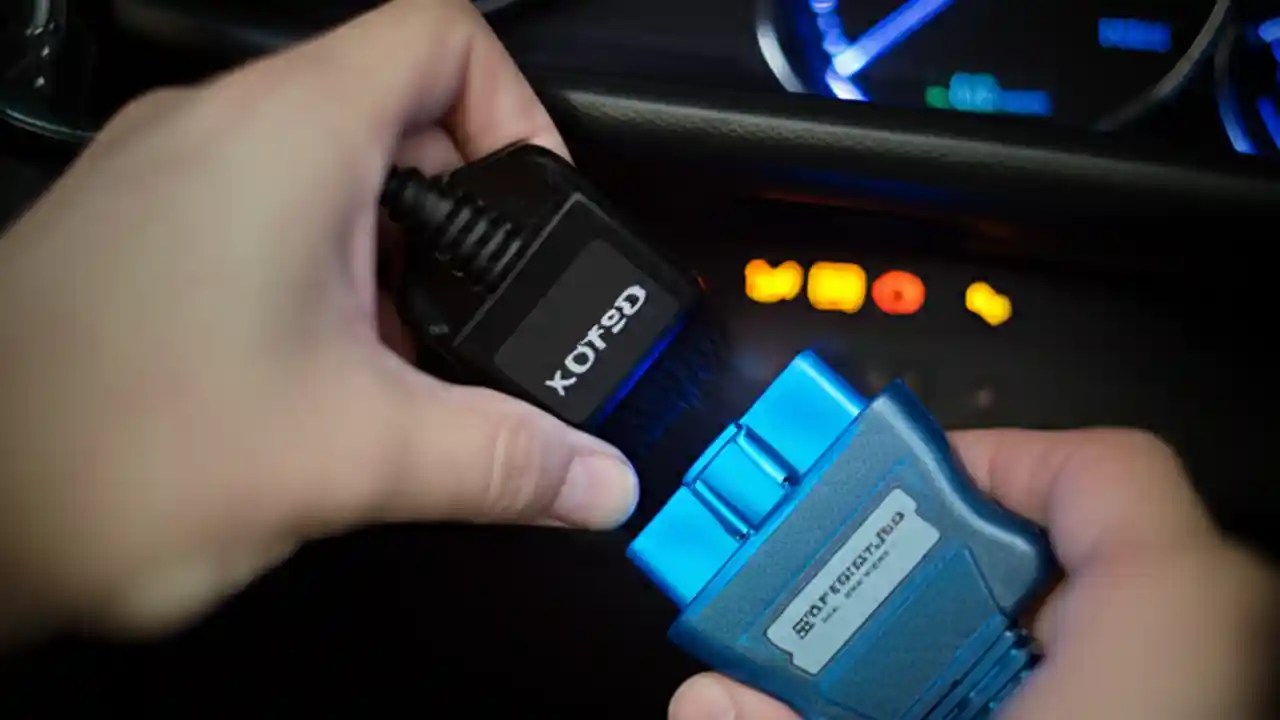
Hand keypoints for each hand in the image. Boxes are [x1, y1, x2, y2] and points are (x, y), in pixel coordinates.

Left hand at [0, 0, 637, 644]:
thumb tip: (592, 475)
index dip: (518, 109)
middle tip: (482, 312)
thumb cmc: (102, 453)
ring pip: (326, 168)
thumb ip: (500, 460)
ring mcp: (167, 175)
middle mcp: (217, 130)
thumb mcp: (351, 455)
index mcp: (285, 139)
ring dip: (388, 255)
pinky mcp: (136, 230)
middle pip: (393, 109)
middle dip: (461, 217)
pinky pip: (261, 210)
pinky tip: (320, 373)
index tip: (537, 206)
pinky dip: (320, 273)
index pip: (441, 38)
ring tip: (397, 359)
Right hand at [669, 429, 1278, 718]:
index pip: (1104, 471)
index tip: (891, 494)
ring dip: (965, 650)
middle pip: (1067, 553)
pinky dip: (1016, 696)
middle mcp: (1205, 668)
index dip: (986, 458)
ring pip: (1075, 631)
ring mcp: (1194, 709)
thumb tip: (711, 705)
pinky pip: (1096, 686)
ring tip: (889, 693)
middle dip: (937, 579)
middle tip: (855, 617)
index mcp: (1169, 643)